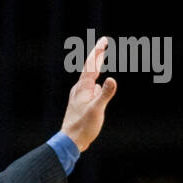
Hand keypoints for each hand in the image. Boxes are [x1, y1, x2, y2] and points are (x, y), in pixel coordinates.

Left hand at [59, 34, 116, 152]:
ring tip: (101, 57)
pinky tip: (96, 83)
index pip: (91, 65)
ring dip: (96, 66)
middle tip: (103, 43)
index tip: (104, 40)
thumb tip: (112, 79)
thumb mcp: (96, 110)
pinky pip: (89, 87)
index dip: (98, 52)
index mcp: (82, 88)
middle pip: (89, 68)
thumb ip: (105, 94)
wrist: (70, 142)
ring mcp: (79, 97)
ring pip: (89, 77)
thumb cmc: (83, 127)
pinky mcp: (80, 104)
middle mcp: (79, 90)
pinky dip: (95, 80)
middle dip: (97, 55)